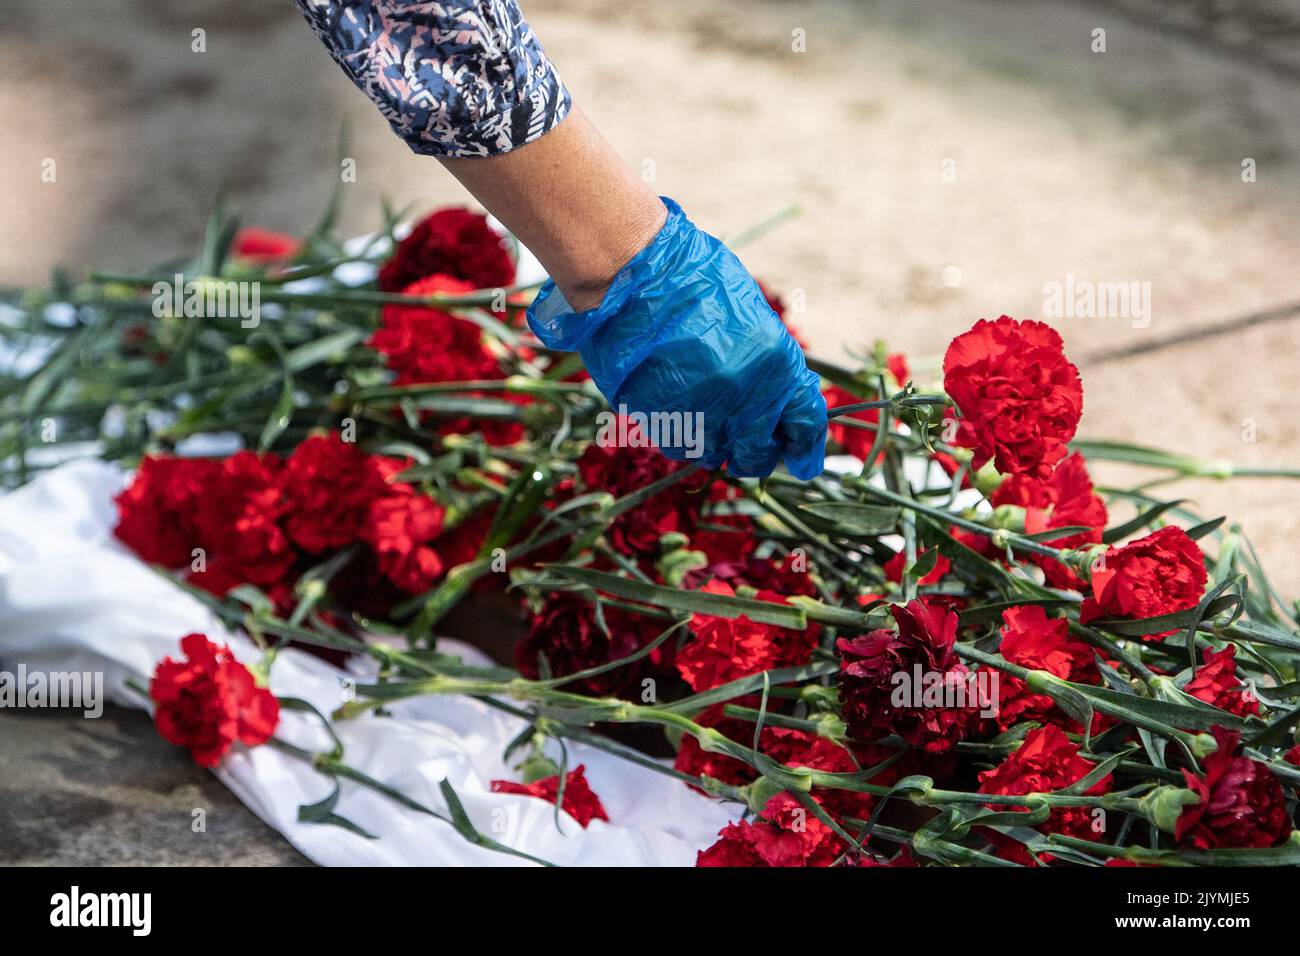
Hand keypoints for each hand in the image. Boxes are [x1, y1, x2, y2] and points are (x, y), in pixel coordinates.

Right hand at [527, 198, 826, 479]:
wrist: (632, 273)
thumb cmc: (691, 275)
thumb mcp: (749, 310)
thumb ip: (765, 357)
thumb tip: (772, 389)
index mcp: (776, 365)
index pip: (804, 424)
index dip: (806, 447)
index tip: (803, 461)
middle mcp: (745, 399)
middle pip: (759, 453)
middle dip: (758, 451)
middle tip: (750, 442)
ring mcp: (701, 415)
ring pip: (717, 456)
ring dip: (718, 445)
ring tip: (708, 419)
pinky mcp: (661, 420)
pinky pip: (680, 445)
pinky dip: (684, 436)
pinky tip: (679, 413)